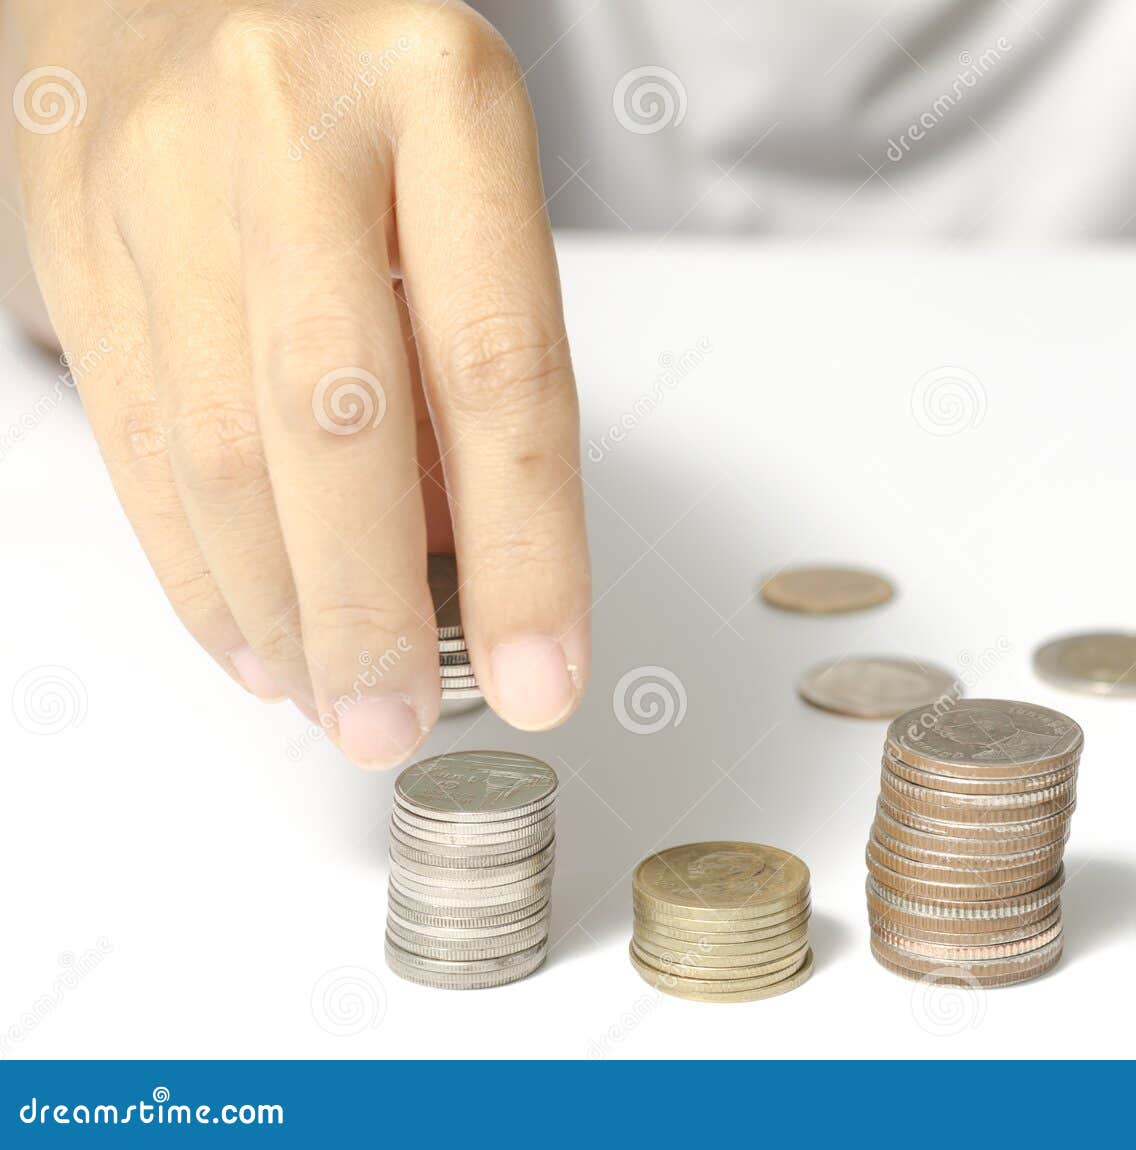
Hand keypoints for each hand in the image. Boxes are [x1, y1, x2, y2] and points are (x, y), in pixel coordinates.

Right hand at [3, 0, 590, 765]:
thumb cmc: (365, 84)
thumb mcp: (467, 177)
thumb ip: (470, 355)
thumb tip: (470, 566)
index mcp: (442, 100)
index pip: (500, 369)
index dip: (526, 550)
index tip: (542, 673)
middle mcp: (294, 125)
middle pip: (336, 421)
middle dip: (373, 608)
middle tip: (399, 722)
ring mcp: (162, 175)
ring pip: (220, 445)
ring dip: (281, 607)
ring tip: (335, 693)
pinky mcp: (73, 233)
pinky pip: (138, 436)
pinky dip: (198, 563)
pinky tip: (251, 634)